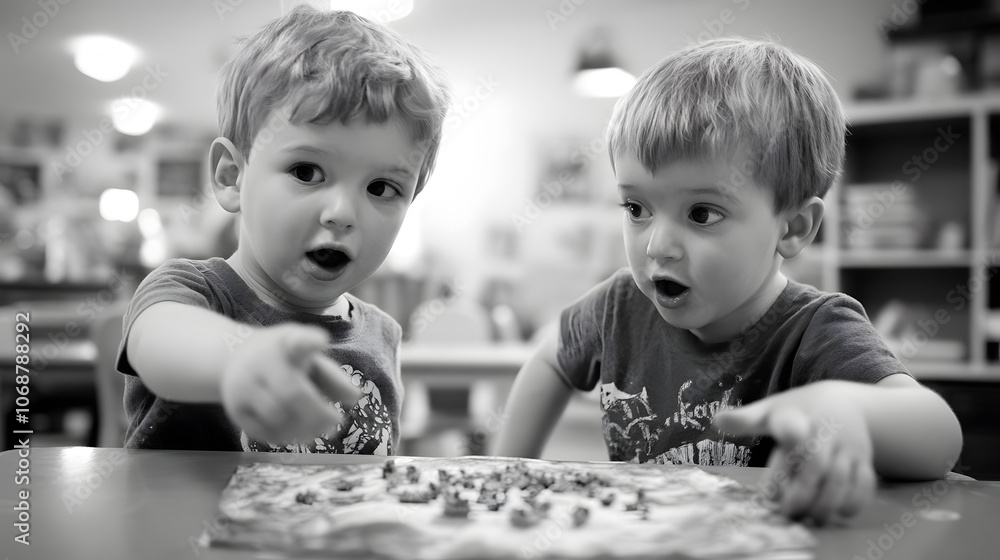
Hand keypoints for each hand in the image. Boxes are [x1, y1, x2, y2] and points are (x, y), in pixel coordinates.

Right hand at [220, 324, 362, 444]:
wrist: (234, 357)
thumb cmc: (283, 358)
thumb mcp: (307, 357)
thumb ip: (331, 376)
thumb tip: (354, 398)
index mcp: (286, 343)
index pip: (297, 340)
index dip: (309, 341)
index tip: (321, 341)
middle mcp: (260, 361)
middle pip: (292, 393)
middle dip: (318, 413)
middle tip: (336, 423)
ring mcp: (243, 385)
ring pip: (277, 416)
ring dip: (303, 429)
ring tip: (318, 431)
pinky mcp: (235, 408)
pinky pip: (264, 431)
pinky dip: (285, 436)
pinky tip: (297, 433)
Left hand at [713, 382, 876, 524]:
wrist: (841, 400)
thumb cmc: (797, 410)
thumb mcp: (771, 409)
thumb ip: (746, 419)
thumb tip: (716, 420)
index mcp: (795, 417)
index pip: (790, 427)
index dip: (789, 436)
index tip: (783, 452)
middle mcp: (823, 430)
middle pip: (816, 465)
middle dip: (802, 492)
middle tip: (787, 513)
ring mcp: (847, 445)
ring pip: (841, 477)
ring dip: (826, 503)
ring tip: (810, 519)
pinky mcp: (863, 458)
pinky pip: (864, 482)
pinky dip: (854, 500)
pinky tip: (839, 513)